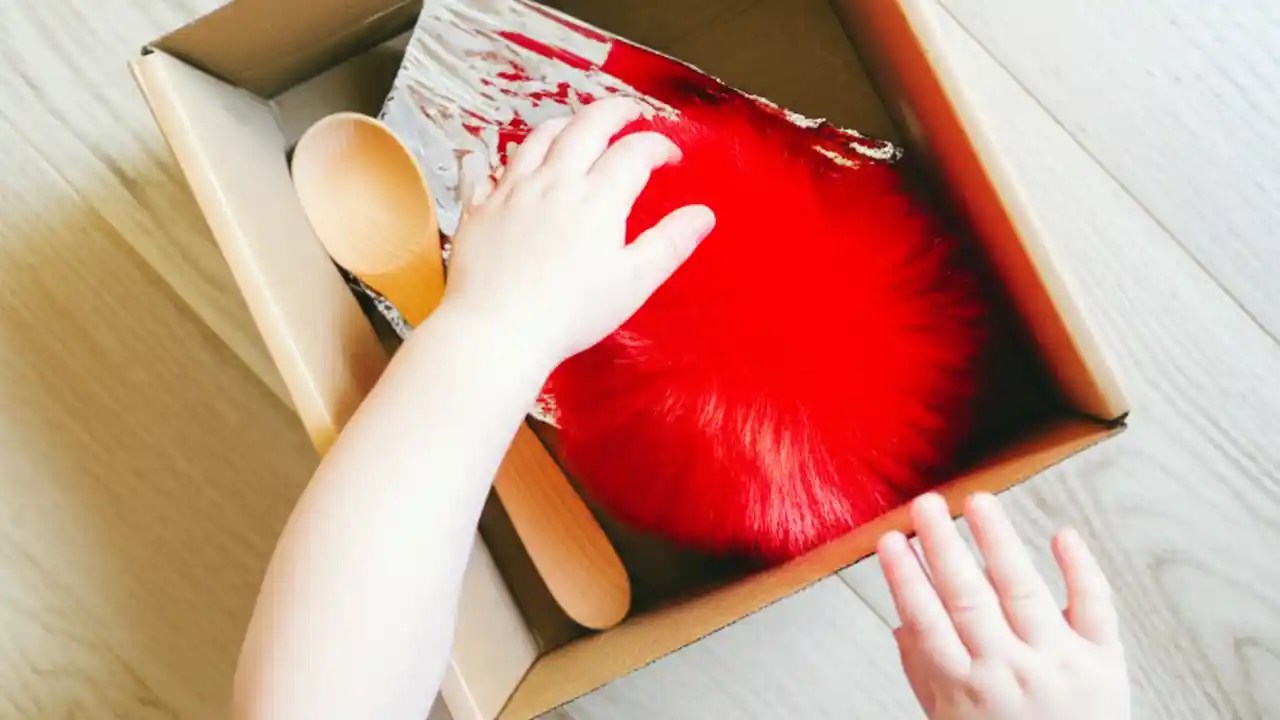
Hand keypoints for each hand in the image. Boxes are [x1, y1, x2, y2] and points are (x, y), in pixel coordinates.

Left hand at [441, 97, 715, 368]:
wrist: (496, 330)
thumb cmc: (570, 313)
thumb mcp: (633, 282)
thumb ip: (670, 243)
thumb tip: (703, 214)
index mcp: (597, 198)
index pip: (635, 151)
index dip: (659, 145)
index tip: (671, 157)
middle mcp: (554, 181)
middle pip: (587, 125)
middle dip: (615, 112)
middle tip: (630, 114)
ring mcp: (511, 189)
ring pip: (539, 136)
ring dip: (566, 125)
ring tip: (578, 129)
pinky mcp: (479, 207)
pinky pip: (490, 167)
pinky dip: (507, 158)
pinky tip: (513, 165)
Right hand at [877, 493, 1128, 719]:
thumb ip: (926, 676)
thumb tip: (902, 624)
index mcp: (965, 691)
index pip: (927, 621)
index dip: (905, 577)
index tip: (888, 541)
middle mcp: (1009, 673)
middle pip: (968, 598)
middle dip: (942, 546)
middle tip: (925, 505)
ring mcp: (1058, 664)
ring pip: (1023, 590)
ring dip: (997, 541)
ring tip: (977, 502)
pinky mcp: (1103, 662)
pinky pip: (1093, 607)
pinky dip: (1080, 568)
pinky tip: (1061, 534)